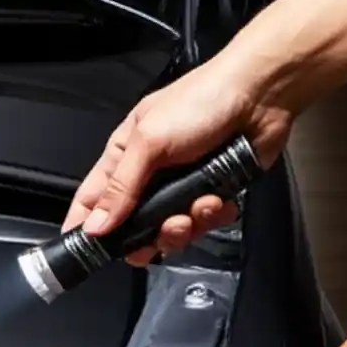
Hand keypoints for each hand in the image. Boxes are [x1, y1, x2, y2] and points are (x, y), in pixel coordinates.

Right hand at [65, 56, 293, 264]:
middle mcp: (148, 176)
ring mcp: (179, 187)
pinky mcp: (210, 194)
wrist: (262, 94)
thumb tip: (94, 227)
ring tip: (197, 208)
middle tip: (153, 239)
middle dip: (143, 238)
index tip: (84, 253)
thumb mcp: (149, 142)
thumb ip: (120, 188)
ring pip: (167, 230)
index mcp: (124, 156)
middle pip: (130, 227)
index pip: (92, 199)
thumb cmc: (200, 102)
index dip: (85, 226)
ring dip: (182, 228)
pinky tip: (219, 200)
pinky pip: (201, 224)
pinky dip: (211, 217)